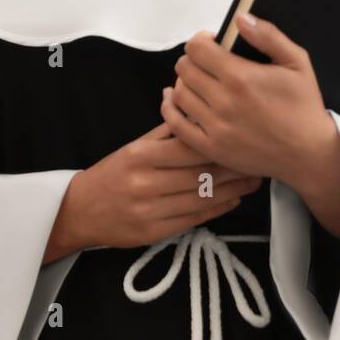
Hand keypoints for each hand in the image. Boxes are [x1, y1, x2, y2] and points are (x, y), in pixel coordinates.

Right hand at [42, 122, 262, 261]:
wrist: (80, 211)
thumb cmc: (113, 173)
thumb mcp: (135, 145)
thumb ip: (168, 131)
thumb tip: (196, 107)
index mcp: (141, 155)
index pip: (189, 147)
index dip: (219, 144)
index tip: (244, 138)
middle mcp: (145, 182)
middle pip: (200, 174)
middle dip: (233, 168)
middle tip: (259, 161)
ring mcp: (149, 210)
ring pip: (201, 198)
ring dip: (232, 190)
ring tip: (254, 180)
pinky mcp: (153, 232)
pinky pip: (193, 219)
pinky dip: (216, 209)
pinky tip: (233, 199)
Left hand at [161, 14, 339, 202]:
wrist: (308, 153)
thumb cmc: (304, 107)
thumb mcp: (297, 62)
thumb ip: (268, 36)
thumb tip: (241, 18)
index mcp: (241, 77)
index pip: (197, 48)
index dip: (201, 39)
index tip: (211, 42)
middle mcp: (224, 102)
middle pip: (184, 68)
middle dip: (193, 58)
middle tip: (206, 61)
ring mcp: (215, 127)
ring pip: (179, 93)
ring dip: (184, 81)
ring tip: (199, 80)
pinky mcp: (211, 147)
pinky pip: (176, 124)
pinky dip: (170, 108)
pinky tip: (176, 99)